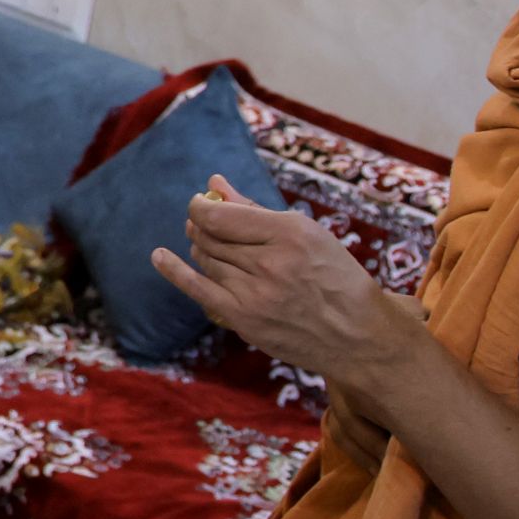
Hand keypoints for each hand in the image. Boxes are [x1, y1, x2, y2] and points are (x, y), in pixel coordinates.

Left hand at [152, 177, 432, 412]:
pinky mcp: (245, 320)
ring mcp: (255, 294)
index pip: (223, 214)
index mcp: (291, 233)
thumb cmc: (336, 277)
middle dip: (203, 225)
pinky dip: (174, 270)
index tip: (201, 202)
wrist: (360, 336)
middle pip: (211, 236)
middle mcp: (271, 263)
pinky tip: (159, 255)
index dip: (202, 205)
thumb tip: (214, 182)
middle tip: (205, 223)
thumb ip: (255, 209)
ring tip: (208, 243)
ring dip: (201, 247)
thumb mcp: (308, 233)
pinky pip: (198, 289)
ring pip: (206, 259)